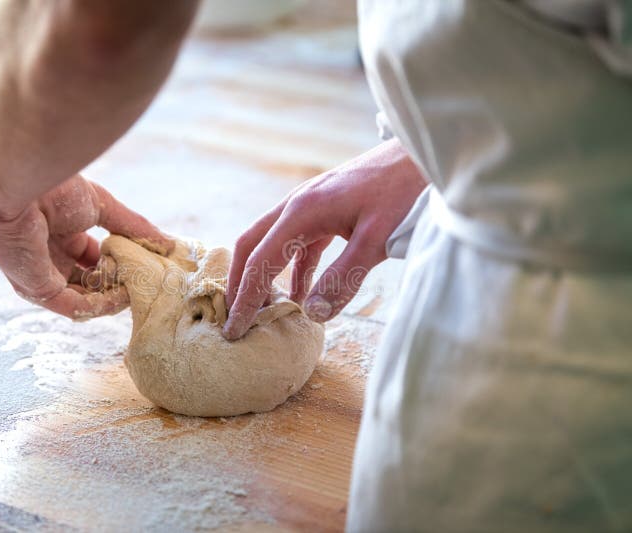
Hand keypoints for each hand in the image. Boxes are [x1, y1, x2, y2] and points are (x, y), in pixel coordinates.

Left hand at [0, 174, 172, 319]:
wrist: (17, 186)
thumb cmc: (53, 188)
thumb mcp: (103, 208)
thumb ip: (135, 228)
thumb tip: (169, 243)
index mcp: (61, 237)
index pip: (96, 260)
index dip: (121, 264)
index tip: (147, 264)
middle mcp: (51, 260)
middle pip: (92, 281)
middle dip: (120, 282)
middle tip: (147, 280)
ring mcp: (44, 277)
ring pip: (86, 297)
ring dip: (113, 295)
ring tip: (138, 287)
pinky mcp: (38, 290)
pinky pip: (74, 305)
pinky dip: (100, 304)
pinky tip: (121, 296)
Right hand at [223, 139, 425, 339]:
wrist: (427, 155)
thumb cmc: (406, 192)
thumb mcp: (377, 240)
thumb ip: (343, 278)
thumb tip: (312, 314)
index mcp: (302, 211)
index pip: (260, 260)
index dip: (246, 297)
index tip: (234, 328)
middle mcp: (298, 204)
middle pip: (251, 244)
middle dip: (239, 281)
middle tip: (233, 317)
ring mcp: (311, 203)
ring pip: (272, 242)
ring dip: (263, 274)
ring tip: (261, 310)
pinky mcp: (327, 208)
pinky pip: (298, 242)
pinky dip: (293, 268)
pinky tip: (300, 292)